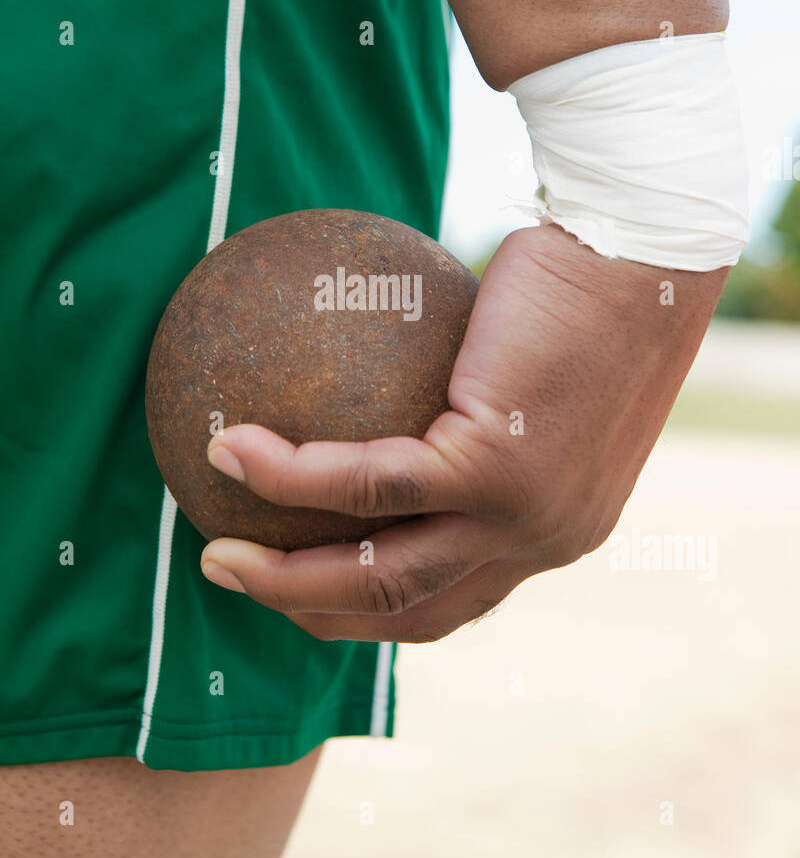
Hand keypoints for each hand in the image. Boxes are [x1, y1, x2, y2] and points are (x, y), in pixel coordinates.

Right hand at [200, 224, 725, 642]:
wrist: (642, 245)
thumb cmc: (586, 282)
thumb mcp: (532, 364)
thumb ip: (469, 408)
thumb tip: (385, 395)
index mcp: (550, 529)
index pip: (453, 600)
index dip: (370, 611)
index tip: (305, 591)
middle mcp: (541, 540)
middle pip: (408, 611)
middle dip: (313, 612)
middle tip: (242, 583)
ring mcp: (522, 514)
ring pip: (382, 574)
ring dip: (286, 576)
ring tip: (217, 553)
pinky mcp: (497, 466)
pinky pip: (371, 481)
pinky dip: (293, 478)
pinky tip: (235, 451)